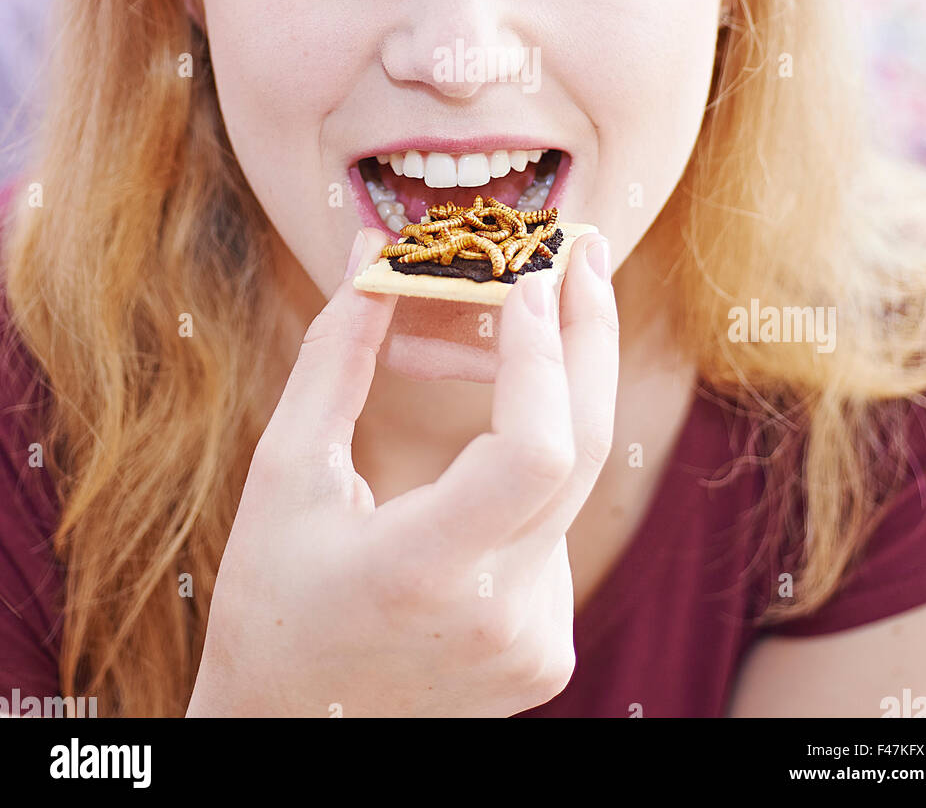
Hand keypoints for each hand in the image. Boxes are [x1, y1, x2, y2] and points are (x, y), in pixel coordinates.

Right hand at [186, 226, 618, 717]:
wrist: (290, 736)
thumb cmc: (271, 602)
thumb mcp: (284, 474)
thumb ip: (336, 357)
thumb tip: (370, 253)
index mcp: (426, 571)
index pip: (536, 450)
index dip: (545, 353)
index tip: (533, 277)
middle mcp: (501, 614)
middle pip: (584, 450)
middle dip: (590, 340)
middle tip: (582, 257)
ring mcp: (536, 639)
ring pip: (568, 482)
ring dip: (540, 400)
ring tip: (481, 344)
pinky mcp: (548, 650)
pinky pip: (556, 528)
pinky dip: (527, 470)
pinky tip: (472, 465)